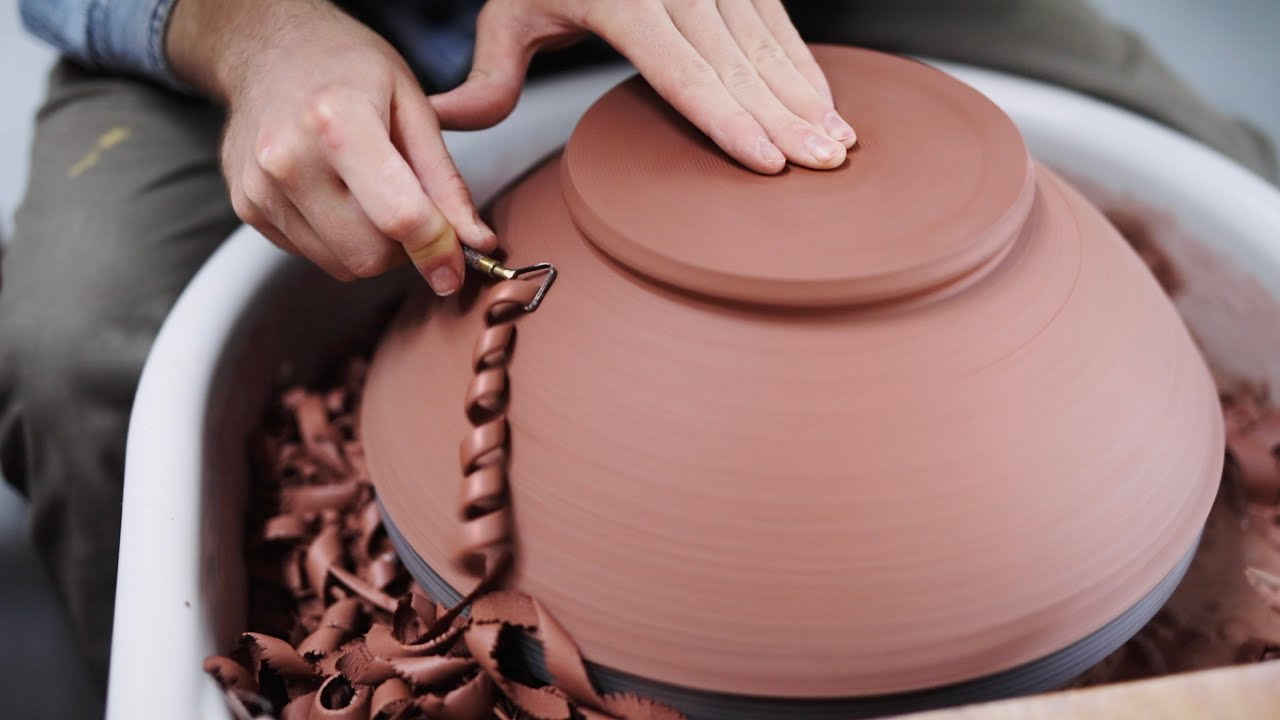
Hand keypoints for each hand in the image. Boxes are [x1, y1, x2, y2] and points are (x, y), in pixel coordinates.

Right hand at [169, 0, 494, 293]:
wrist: (268, 48)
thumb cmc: (345, 67)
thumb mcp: (413, 107)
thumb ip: (446, 182)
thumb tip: (476, 242)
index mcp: (338, 123)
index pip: (400, 216)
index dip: (437, 250)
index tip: (455, 269)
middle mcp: (289, 159)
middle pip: (369, 255)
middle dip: (404, 248)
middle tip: (411, 209)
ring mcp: (260, 187)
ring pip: (343, 265)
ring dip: (371, 246)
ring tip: (369, 192)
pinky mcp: (246, 206)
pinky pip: (313, 255)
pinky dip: (338, 239)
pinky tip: (335, 193)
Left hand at [432, 0, 854, 172]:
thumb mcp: (509, 12)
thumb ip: (488, 75)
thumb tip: (450, 121)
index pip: (681, 71)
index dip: (726, 119)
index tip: (764, 158)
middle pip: (737, 62)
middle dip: (784, 118)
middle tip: (822, 163)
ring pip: (768, 40)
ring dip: (805, 95)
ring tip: (835, 143)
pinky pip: (776, 19)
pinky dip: (802, 63)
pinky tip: (822, 101)